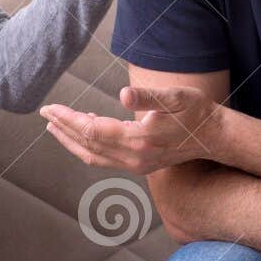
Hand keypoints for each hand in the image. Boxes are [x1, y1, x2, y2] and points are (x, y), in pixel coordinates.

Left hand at [40, 85, 219, 172]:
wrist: (214, 136)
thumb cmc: (196, 112)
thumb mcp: (176, 97)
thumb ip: (148, 96)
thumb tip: (122, 94)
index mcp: (139, 140)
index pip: (92, 131)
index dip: (69, 119)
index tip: (51, 107)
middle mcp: (134, 158)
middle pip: (88, 145)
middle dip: (64, 129)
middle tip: (45, 114)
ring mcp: (136, 165)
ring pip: (94, 156)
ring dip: (72, 142)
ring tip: (55, 127)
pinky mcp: (140, 166)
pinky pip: (105, 159)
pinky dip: (88, 147)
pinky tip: (85, 132)